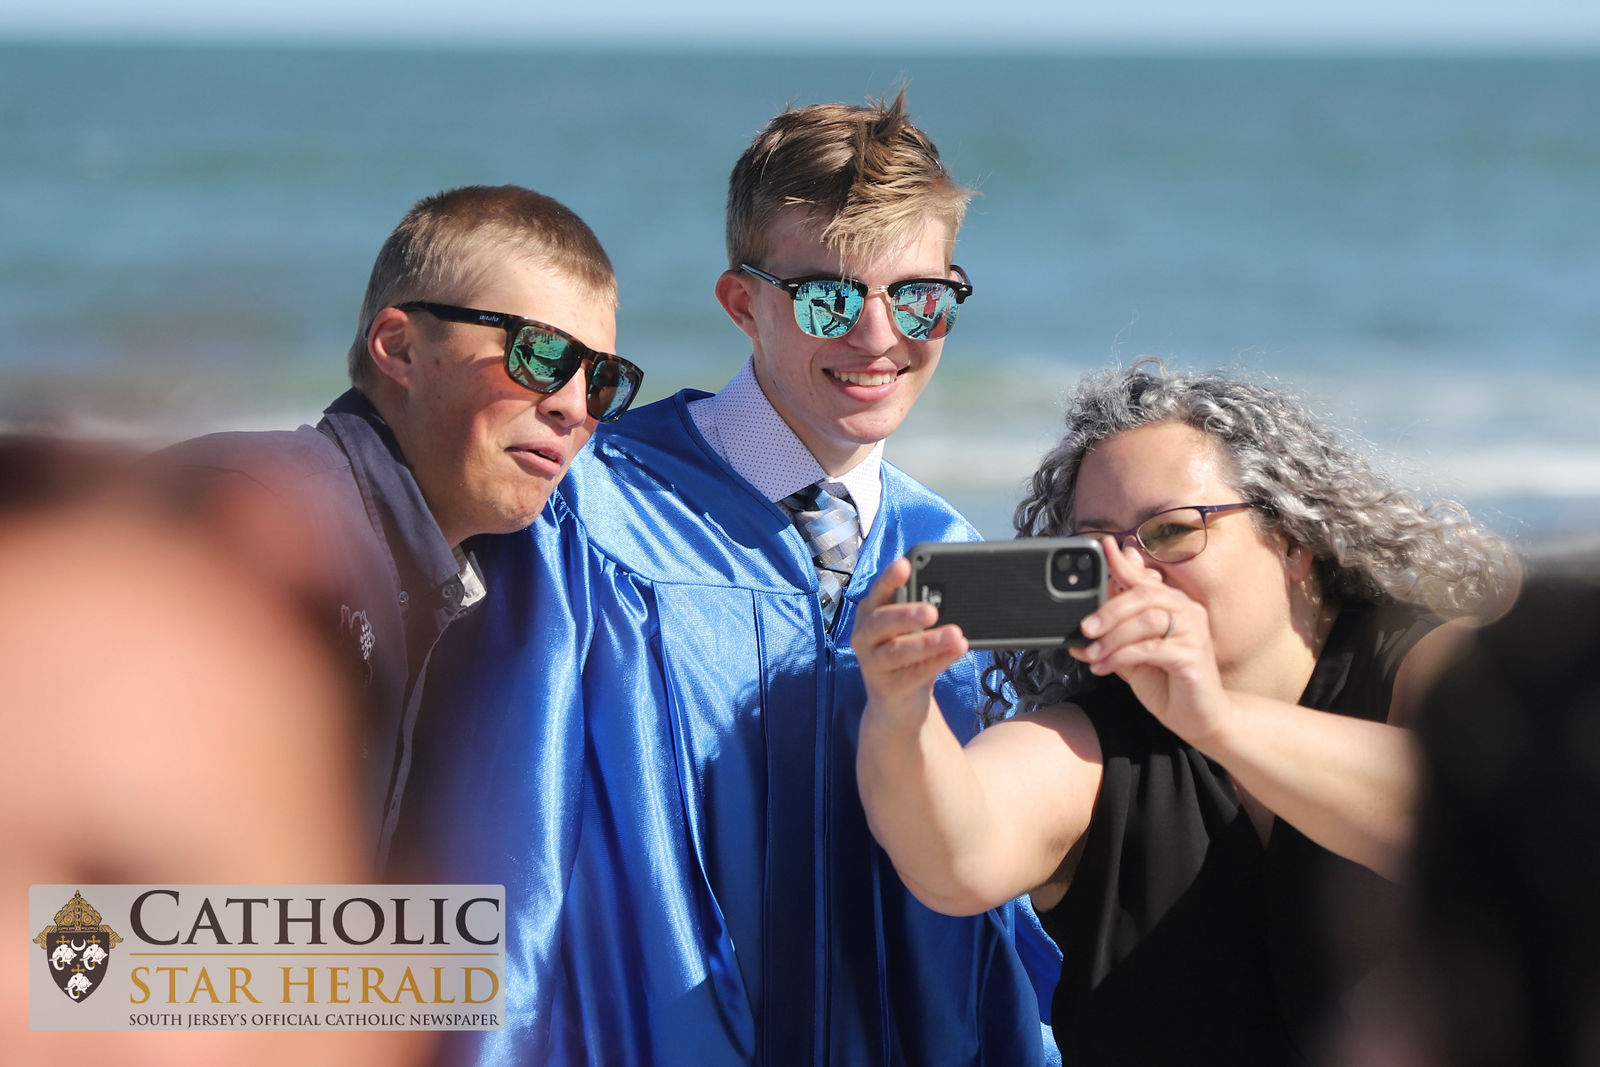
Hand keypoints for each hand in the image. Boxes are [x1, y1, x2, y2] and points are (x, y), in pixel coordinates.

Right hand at [852, 558, 968, 722]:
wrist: (897, 706)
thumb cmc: (906, 657)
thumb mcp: (910, 630)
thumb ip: (920, 612)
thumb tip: (951, 593)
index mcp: (870, 613)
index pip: (878, 591)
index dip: (889, 579)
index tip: (905, 565)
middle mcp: (864, 636)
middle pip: (880, 621)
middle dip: (906, 614)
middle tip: (932, 611)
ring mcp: (872, 664)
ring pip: (897, 651)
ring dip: (928, 642)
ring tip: (955, 634)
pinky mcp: (886, 688)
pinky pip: (913, 673)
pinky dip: (937, 661)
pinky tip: (956, 651)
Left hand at [1070, 537, 1231, 747]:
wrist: (1198, 718)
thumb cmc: (1167, 683)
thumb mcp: (1132, 656)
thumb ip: (1112, 639)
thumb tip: (1077, 632)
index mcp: (1173, 605)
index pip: (1144, 579)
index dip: (1123, 562)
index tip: (1104, 546)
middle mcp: (1188, 611)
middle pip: (1144, 595)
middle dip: (1109, 609)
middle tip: (1085, 628)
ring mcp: (1194, 632)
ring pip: (1147, 620)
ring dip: (1113, 637)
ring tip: (1092, 655)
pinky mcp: (1194, 655)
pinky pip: (1151, 647)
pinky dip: (1122, 656)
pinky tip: (1104, 668)